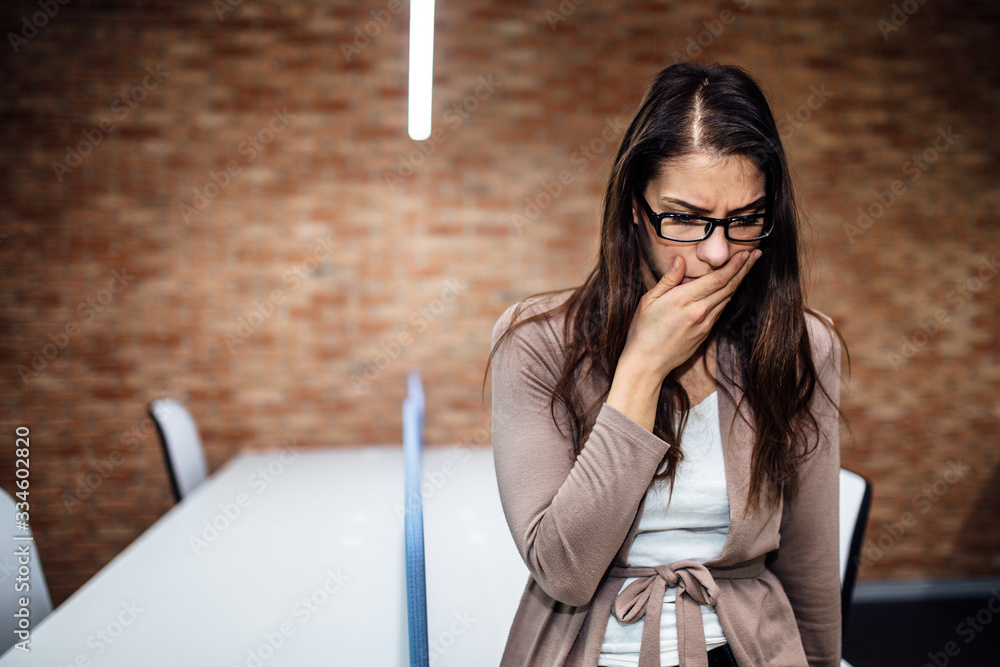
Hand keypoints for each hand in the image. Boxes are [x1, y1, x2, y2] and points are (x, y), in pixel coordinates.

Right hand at [606, 249, 760, 430]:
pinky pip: (720, 310)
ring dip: (739, 281)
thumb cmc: (643, 330)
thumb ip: (668, 280)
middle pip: (728, 287)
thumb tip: (679, 260)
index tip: (745, 253)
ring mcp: (704, 324)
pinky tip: (731, 287)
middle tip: (756, 254)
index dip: (734, 265)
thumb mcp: (648, 301)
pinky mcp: (705, 333)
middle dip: (744, 269)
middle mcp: (699, 312)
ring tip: (748, 266)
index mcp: (683, 300)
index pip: (717, 279)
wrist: (647, 362)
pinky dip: (728, 296)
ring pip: (727, 298)